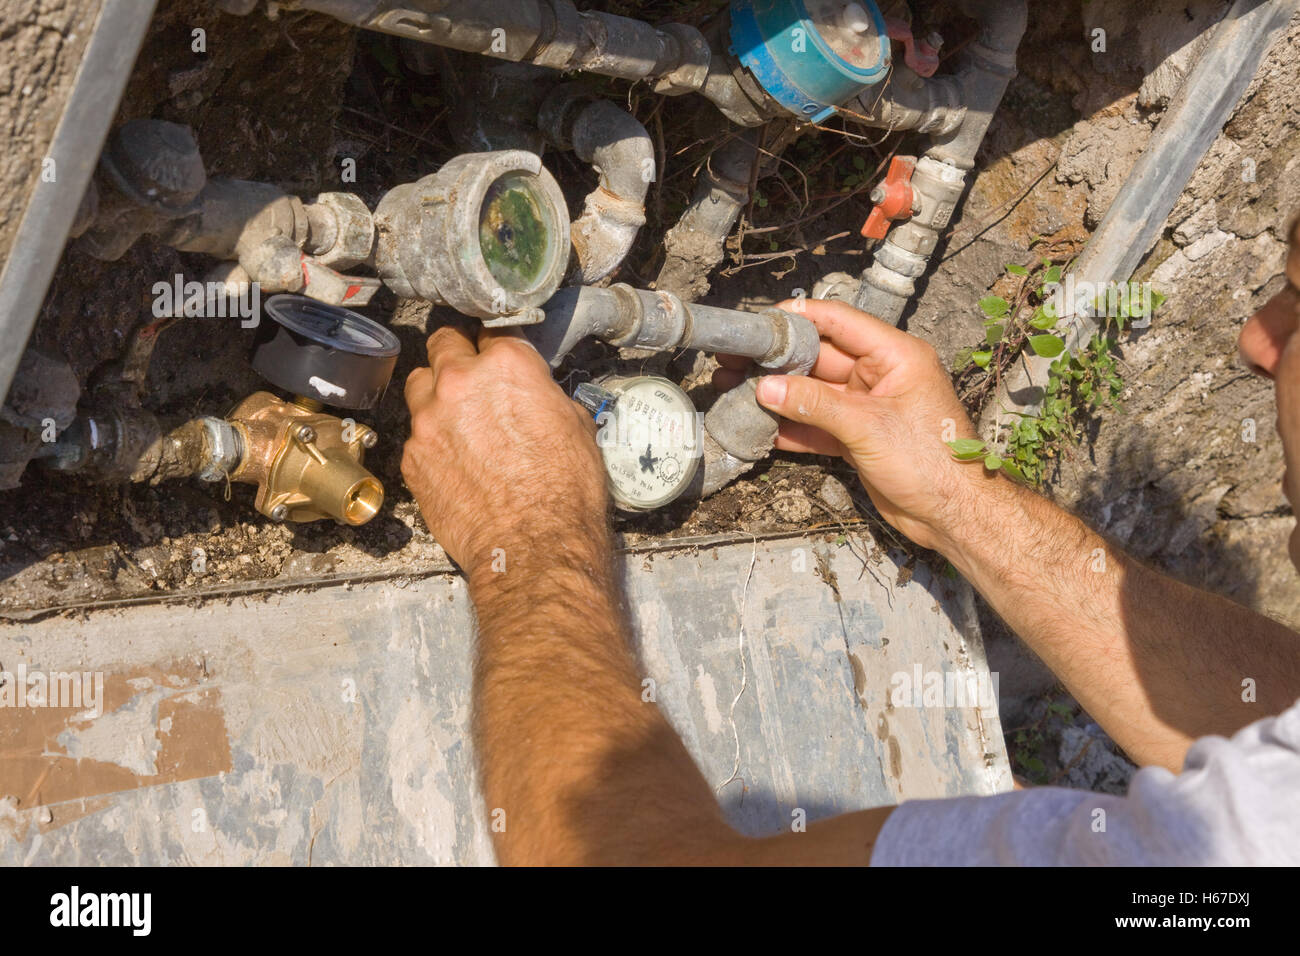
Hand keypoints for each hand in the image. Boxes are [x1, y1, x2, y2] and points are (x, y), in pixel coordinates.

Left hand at [402, 323, 608, 579]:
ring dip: (436, 393)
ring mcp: (429, 419)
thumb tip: (538, 398)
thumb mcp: (577, 427)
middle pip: (444, 343)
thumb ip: (545, 397)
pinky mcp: (413, 457)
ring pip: (419, 384)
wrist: (535, 546)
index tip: (501, 356)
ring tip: (456, 416)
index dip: (500, 346)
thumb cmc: (564, 493)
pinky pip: (416, 435)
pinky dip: (431, 441)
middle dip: (457, 354)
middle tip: (471, 374)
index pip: (494, 331)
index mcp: (507, 366)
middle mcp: (460, 382)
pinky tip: (454, 461)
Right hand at [713, 298, 978, 551]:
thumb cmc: (932, 462)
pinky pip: (817, 424)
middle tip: (737, 362)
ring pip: (814, 393)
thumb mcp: (868, 427)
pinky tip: (760, 428)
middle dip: (779, 361)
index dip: (800, 317)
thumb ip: (815, 405)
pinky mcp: (857, 437)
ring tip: (737, 393)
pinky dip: (792, 427)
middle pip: (820, 357)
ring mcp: (867, 407)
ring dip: (779, 396)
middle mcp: (880, 375)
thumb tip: (767, 388)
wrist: (953, 515)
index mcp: (896, 356)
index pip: (840, 322)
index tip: (763, 320)